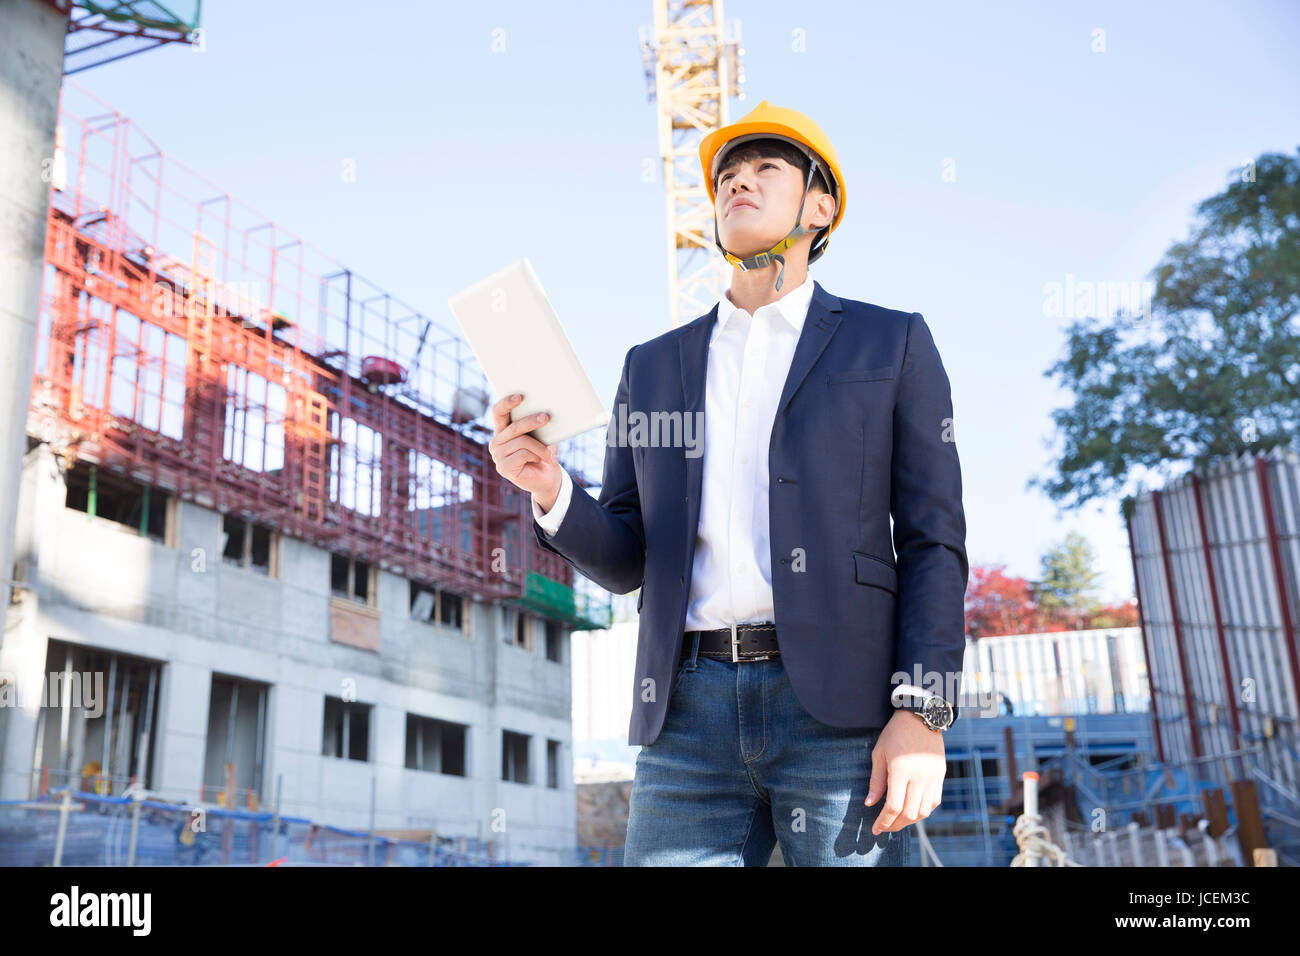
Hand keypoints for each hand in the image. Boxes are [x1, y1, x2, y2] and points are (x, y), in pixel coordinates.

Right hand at [489, 393, 562, 507]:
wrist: (548, 478)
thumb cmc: (544, 453)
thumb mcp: (542, 436)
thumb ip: (538, 425)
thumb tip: (544, 412)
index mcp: (503, 431)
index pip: (499, 412)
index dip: (507, 403)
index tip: (520, 396)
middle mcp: (497, 442)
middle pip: (513, 427)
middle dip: (531, 421)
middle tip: (546, 418)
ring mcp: (498, 456)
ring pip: (522, 441)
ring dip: (540, 447)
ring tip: (551, 454)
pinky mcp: (503, 468)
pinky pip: (523, 454)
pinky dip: (537, 455)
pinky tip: (543, 460)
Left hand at [865, 708, 945, 834]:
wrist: (921, 717)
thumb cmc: (895, 734)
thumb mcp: (879, 754)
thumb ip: (876, 781)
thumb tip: (870, 804)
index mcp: (901, 770)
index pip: (893, 806)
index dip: (884, 821)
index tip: (875, 828)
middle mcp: (919, 777)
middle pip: (909, 813)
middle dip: (895, 825)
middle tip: (885, 827)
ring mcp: (933, 777)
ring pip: (924, 811)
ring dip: (910, 821)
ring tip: (897, 821)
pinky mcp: (941, 776)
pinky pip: (934, 802)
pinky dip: (923, 811)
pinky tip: (912, 811)